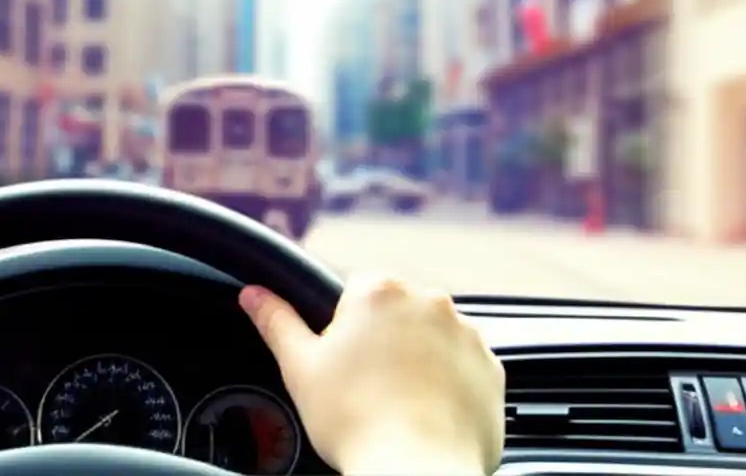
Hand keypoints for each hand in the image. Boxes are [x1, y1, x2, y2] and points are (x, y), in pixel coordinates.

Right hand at [239, 276, 504, 475]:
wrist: (415, 470)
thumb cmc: (355, 420)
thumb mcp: (300, 368)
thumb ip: (275, 321)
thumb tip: (252, 293)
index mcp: (379, 291)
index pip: (357, 288)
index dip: (345, 325)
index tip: (343, 359)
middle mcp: (429, 301)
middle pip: (398, 310)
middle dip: (384, 337)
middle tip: (364, 384)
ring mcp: (467, 334)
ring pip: (432, 337)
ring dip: (418, 357)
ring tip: (396, 402)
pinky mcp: (492, 369)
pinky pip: (464, 367)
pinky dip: (449, 383)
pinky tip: (425, 412)